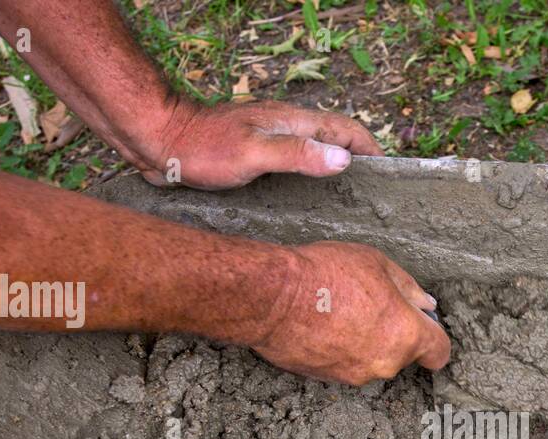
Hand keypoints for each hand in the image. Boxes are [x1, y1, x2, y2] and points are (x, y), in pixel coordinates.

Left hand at [141, 99, 382, 189]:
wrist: (160, 142)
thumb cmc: (203, 147)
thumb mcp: (255, 153)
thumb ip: (299, 155)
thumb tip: (343, 160)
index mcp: (294, 122)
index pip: (347, 130)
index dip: (371, 151)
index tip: (387, 177)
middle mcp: (287, 129)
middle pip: (335, 142)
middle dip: (358, 164)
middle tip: (372, 199)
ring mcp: (272, 141)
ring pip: (315, 155)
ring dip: (335, 173)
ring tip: (347, 206)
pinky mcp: (256, 157)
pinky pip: (294, 167)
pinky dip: (310, 181)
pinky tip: (308, 206)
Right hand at [253, 242, 449, 385]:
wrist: (273, 299)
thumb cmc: (326, 275)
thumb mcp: (377, 264)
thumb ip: (409, 289)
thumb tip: (425, 305)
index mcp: (406, 335)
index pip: (439, 353)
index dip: (435, 340)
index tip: (426, 329)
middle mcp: (385, 363)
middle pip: (402, 354)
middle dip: (393, 333)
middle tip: (369, 303)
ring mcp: (355, 375)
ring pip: (372, 359)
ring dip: (364, 341)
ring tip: (339, 311)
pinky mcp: (328, 380)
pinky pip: (345, 364)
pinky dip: (340, 349)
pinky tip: (322, 325)